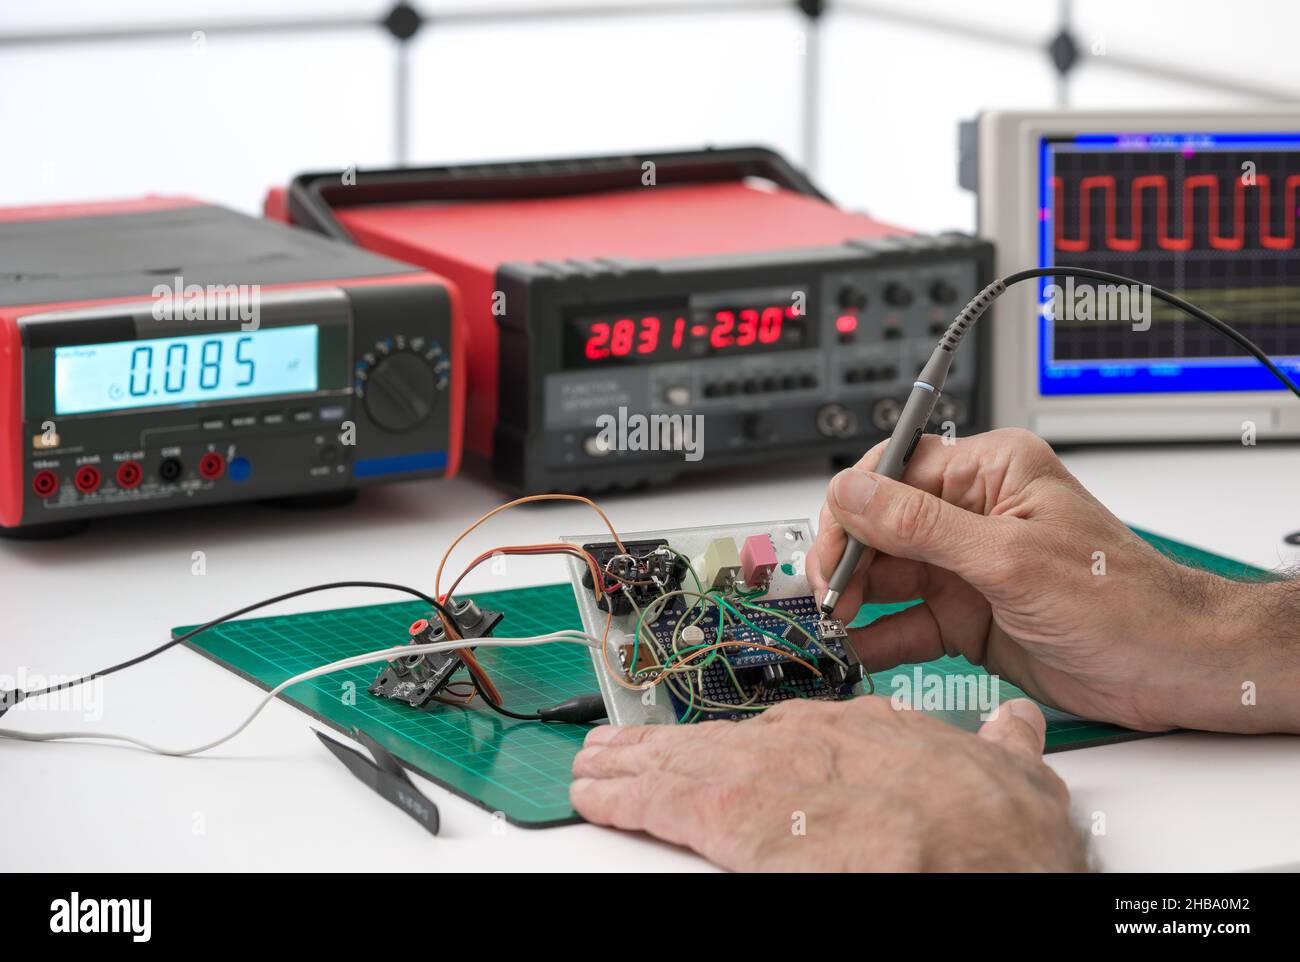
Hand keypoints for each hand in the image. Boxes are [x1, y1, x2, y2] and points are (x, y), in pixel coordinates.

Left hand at [570, 696, 1085, 871]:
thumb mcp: (1012, 773)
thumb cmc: (994, 827)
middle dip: (669, 748)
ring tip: (595, 765)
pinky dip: (621, 794)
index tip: (724, 751)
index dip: (744, 744)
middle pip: (720, 741)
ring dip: (633, 765)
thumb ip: (999, 745)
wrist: (983, 854)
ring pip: (680, 761)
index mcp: (865, 729)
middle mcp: (806, 740)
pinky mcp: (727, 816)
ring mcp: (763, 773)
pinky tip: (594, 794)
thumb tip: (1013, 725)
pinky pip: (657, 800)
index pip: (785, 731)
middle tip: (625, 748)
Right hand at [809, 428, 1289, 733]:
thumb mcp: (1009, 559)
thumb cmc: (1121, 600)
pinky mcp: (965, 616)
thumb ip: (921, 526)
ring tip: (831, 623)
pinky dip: (878, 634)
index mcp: (990, 472)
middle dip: (846, 557)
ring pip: (885, 573)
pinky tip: (855, 647)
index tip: (831, 548)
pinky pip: (905, 620)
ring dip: (854, 597)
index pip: (894, 471)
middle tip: (827, 594)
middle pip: (879, 524)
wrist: (1172, 668)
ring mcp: (966, 567)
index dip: (853, 508)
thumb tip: (850, 494)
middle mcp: (973, 513)